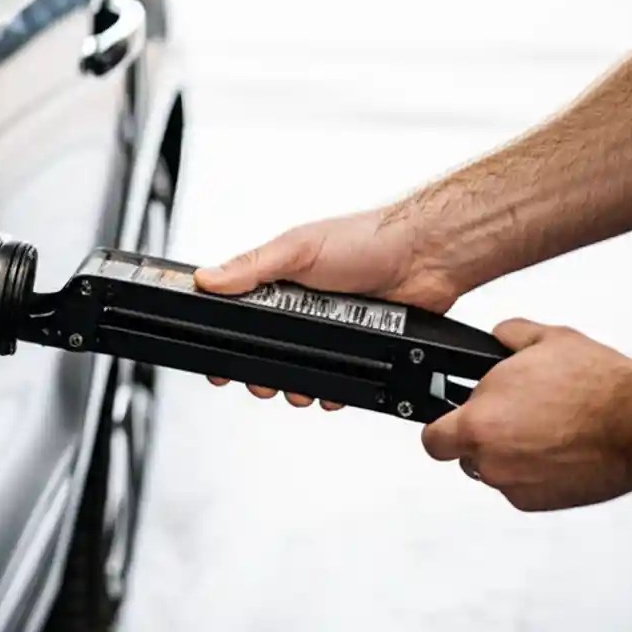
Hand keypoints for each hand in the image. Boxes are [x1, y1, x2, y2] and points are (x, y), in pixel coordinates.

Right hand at [193, 206, 459, 408]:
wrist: (425, 258)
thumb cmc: (365, 240)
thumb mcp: (297, 249)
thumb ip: (251, 266)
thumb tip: (206, 277)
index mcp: (279, 281)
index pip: (238, 314)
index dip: (226, 338)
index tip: (217, 360)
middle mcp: (300, 307)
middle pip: (266, 351)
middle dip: (261, 372)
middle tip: (261, 381)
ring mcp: (327, 330)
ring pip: (298, 371)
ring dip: (295, 385)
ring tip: (298, 388)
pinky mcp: (354, 348)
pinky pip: (334, 381)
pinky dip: (331, 390)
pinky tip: (331, 389)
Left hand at [422, 319, 631, 511]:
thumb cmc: (596, 388)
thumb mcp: (544, 340)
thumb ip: (507, 336)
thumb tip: (498, 336)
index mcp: (478, 423)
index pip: (432, 438)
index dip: (440, 428)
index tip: (449, 421)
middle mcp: (490, 460)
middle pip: (465, 454)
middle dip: (481, 437)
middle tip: (508, 419)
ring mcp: (514, 484)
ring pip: (495, 471)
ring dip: (508, 455)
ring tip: (539, 431)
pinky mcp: (539, 502)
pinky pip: (521, 487)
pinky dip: (532, 473)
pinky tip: (554, 450)